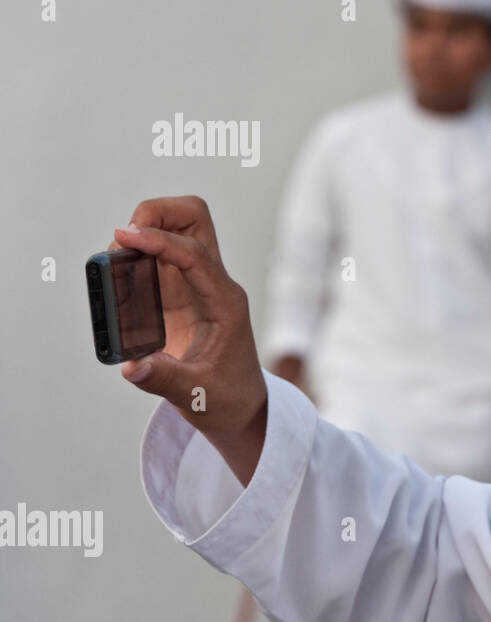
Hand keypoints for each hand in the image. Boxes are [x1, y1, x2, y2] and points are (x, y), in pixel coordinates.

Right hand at [110, 196, 267, 484]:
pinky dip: (138, 250)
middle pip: (194, 219)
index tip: (124, 237)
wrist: (241, 406)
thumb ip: (164, 379)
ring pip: (178, 228)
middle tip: (126, 239)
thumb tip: (131, 366)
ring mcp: (198, 284)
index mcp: (225, 302)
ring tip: (118, 256)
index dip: (159, 240)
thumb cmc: (225, 399)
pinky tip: (119, 272)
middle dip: (157, 214)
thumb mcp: (196, 395)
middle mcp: (215, 284)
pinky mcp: (181, 291)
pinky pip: (160, 253)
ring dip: (147, 228)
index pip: (195, 255)